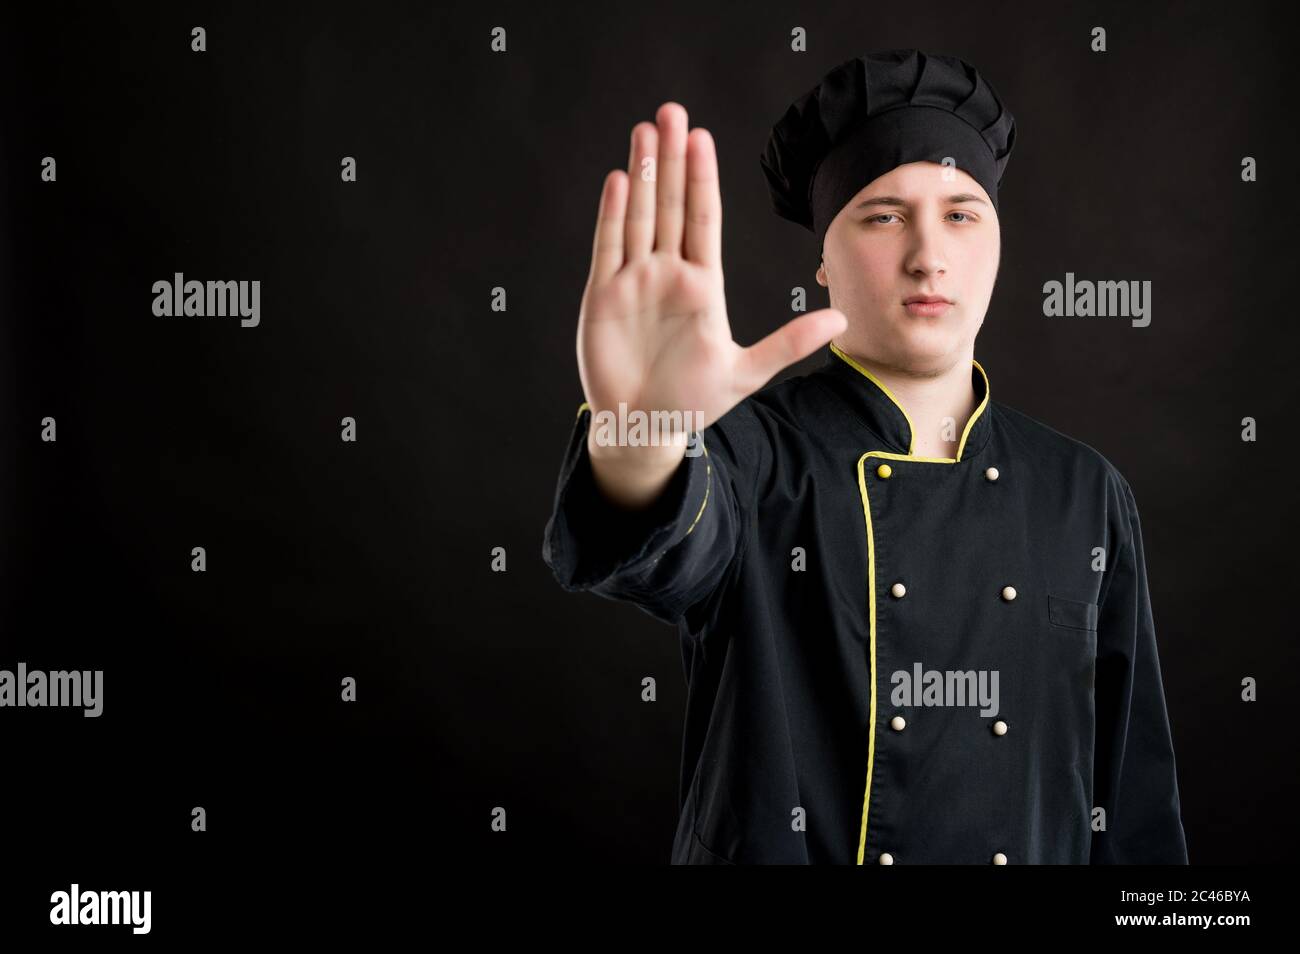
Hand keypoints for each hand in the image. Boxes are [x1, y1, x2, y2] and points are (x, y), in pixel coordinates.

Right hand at [577, 102, 845, 461]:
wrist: (644, 427)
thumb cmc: (692, 402)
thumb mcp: (746, 372)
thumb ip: (788, 343)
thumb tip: (841, 321)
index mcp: (703, 284)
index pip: (703, 219)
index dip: (703, 178)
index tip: (704, 139)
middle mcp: (668, 274)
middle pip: (670, 205)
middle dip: (672, 159)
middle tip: (672, 113)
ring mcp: (635, 281)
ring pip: (639, 215)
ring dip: (643, 174)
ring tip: (645, 132)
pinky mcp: (604, 296)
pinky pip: (609, 246)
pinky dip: (614, 214)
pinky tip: (620, 180)